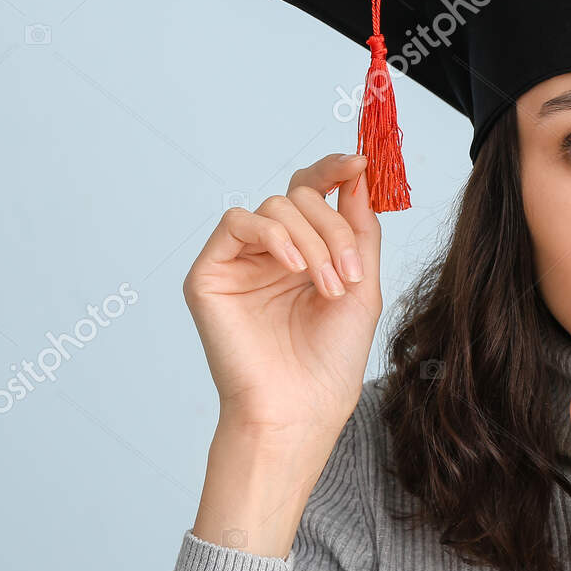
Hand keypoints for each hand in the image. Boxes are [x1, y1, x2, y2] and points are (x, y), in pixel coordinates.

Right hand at [183, 153, 382, 443]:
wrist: (301, 409)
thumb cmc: (330, 360)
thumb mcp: (361, 283)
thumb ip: (359, 227)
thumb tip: (357, 173)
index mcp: (302, 253)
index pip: (311, 194)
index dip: (333, 171)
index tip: (360, 161)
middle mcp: (268, 253)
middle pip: (299, 198)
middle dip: (333, 227)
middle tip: (348, 271)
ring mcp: (237, 262)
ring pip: (274, 208)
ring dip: (312, 240)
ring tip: (328, 286)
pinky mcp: (208, 275)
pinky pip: (236, 223)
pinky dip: (272, 236)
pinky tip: (294, 268)